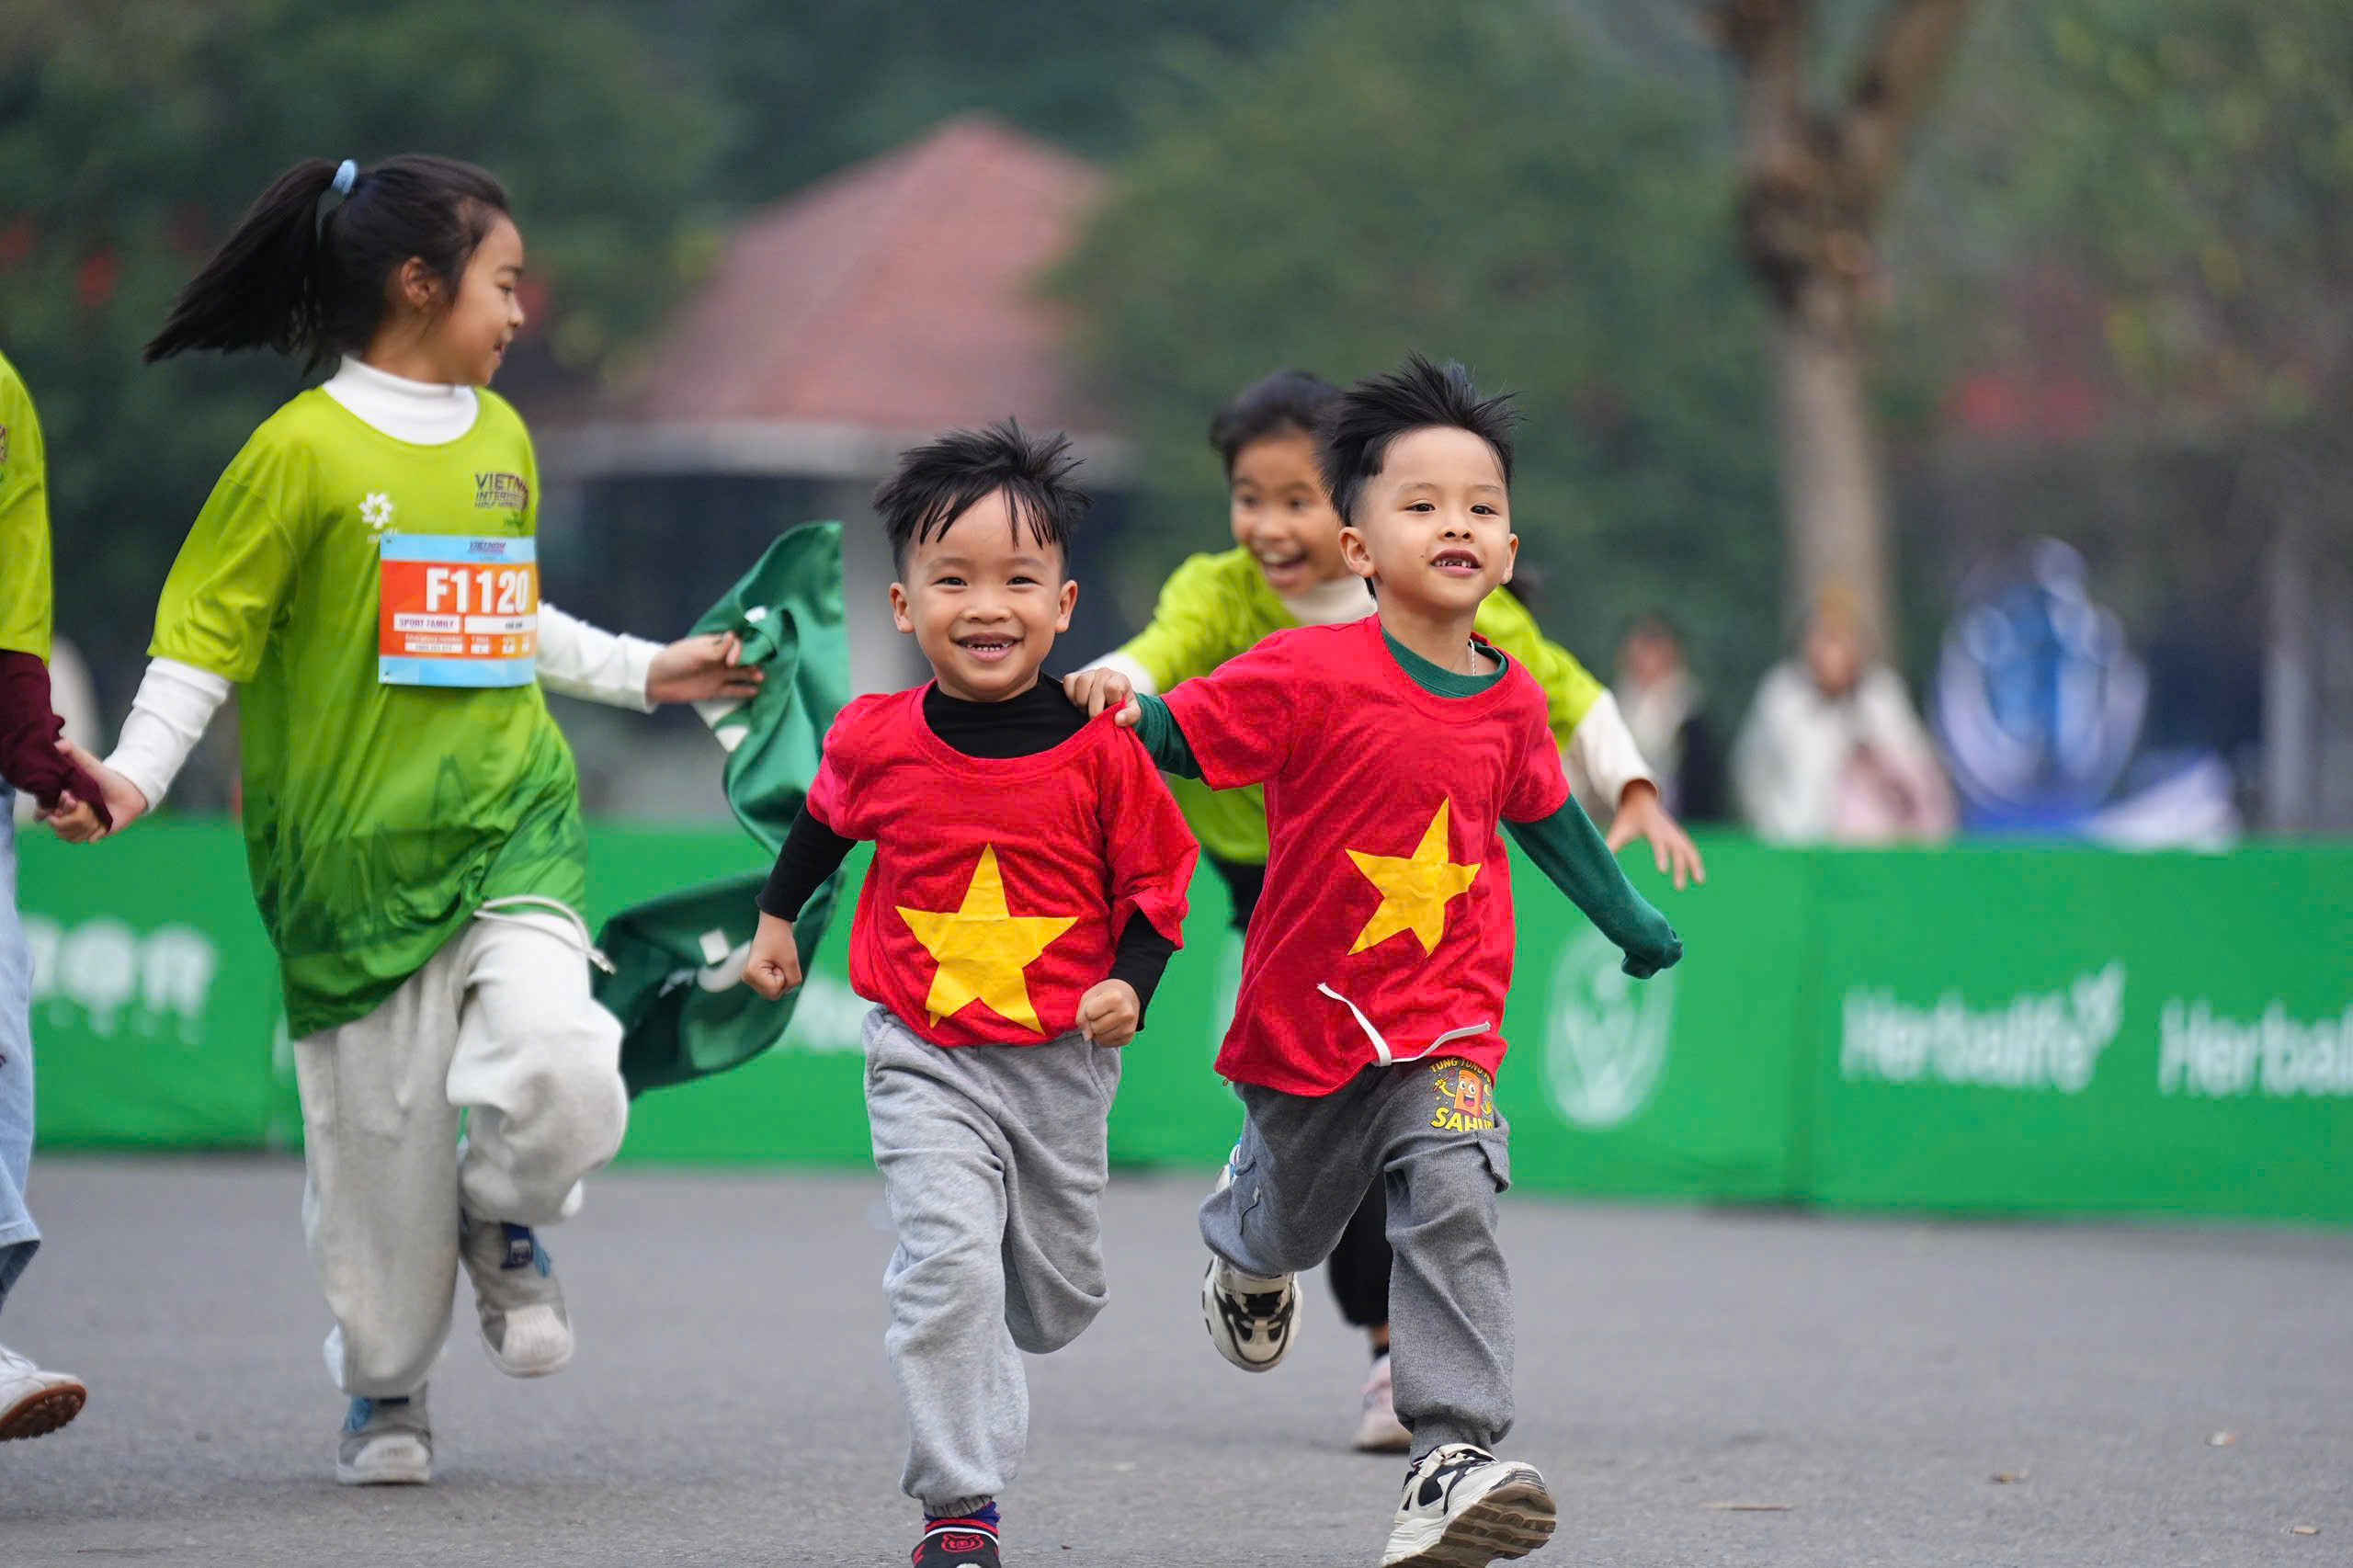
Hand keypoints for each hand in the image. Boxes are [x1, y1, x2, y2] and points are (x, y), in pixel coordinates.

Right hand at [40, 738, 146, 843]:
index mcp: (58, 801)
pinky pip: (84, 839)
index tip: (67, 796)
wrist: (128, 791)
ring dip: (83, 821)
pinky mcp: (91, 835)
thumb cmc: (104, 776)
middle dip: (69, 813)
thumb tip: (57, 743)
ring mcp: (77, 827)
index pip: (42, 812)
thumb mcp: (87, 762)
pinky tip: (101, 820)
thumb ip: (71, 750)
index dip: (49, 809)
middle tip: (79, 801)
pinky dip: (94, 830)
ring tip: (93, 809)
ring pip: (69, 834)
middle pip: (56, 825)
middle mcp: (64, 816)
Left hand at [648, 631, 763, 704]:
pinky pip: (732, 690)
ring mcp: (717, 675)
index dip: (739, 651)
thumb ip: (716, 649)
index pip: (735, 643)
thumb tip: (733, 636)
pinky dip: (744, 690)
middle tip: (760, 669)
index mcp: (713, 645)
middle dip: (752, 662)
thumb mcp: (695, 652)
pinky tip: (754, 690)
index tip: (732, 662)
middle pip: (741, 659)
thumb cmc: (674, 660)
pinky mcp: (714, 690)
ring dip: (751, 675)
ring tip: (762, 678)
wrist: (655, 680)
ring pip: (740, 674)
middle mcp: (718, 659)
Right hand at [740, 911, 802, 999]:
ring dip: (781, 978)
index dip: (784, 977)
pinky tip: (774, 963)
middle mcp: (747, 977)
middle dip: (782, 980)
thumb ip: (792, 981)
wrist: (773, 926)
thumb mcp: (792, 962)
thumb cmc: (781, 941)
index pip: (776, 991)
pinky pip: (772, 985)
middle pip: (774, 994)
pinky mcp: (754, 976)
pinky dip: (778, 976)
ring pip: (774, 991)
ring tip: (776, 961)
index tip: (779, 961)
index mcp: (751, 973)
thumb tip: (786, 990)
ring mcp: (749, 977)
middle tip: (779, 961)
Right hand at [1062, 668, 1140, 726]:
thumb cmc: (1123, 707)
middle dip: (1094, 709)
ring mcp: (1089, 672)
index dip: (1109, 704)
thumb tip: (1118, 719)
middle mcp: (1104, 673)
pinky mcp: (1075, 675)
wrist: (1113, 701)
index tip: (1110, 713)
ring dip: (1082, 701)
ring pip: (1082, 682)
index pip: (1111, 688)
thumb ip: (1130, 716)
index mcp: (1119, 679)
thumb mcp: (1133, 713)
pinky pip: (1068, 680)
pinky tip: (1078, 702)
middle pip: (1095, 689)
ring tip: (1086, 709)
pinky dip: (1070, 694)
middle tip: (1095, 717)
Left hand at [1075, 979, 1139, 1045]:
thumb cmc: (1106, 994)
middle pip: (1095, 1028)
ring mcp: (1129, 1028)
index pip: (1089, 1014)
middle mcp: (1126, 1014)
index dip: (1088, 1010)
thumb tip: (1087, 1037)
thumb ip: (1082, 1016)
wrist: (1129, 996)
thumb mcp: (1090, 996)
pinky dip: (1104, 1037)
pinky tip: (1111, 1027)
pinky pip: (1107, 1044)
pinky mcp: (1129, 1038)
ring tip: (1106, 1020)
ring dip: (1097, 1032)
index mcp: (1116, 998)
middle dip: (1093, 1022)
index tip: (1097, 1004)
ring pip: (1100, 1039)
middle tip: (1101, 1013)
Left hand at [1604, 780, 1704, 889]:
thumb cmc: (1627, 818)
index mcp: (1651, 828)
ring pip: (1688, 849)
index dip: (1661, 856)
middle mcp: (1667, 831)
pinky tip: (1699, 876)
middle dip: (1679, 867)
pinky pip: (1690, 848)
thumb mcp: (1618, 830)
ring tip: (1700, 882)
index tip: (1663, 871)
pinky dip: (1695, 860)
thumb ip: (1610, 845)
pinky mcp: (1679, 836)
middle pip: (1677, 849)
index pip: (1658, 844)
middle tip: (1678, 887)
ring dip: (1694, 864)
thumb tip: (1595, 861)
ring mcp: (1675, 832)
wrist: (1641, 799)